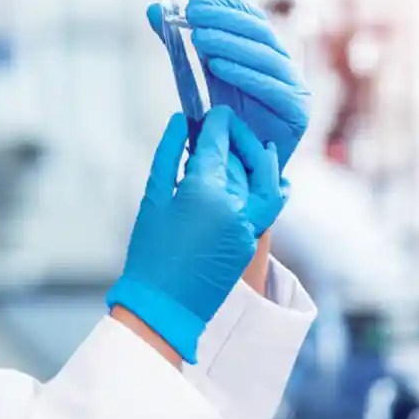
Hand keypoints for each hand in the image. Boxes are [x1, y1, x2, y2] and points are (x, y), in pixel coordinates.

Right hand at [108, 106, 282, 362]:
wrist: (164, 305)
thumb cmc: (149, 252)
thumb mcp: (153, 198)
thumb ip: (168, 155)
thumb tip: (181, 122)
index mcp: (205, 189)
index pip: (218, 141)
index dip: (217, 122)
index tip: (215, 113)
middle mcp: (235, 204)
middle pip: (247, 156)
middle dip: (240, 136)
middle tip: (228, 125)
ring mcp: (248, 224)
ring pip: (268, 181)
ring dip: (264, 161)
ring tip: (259, 148)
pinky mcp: (252, 242)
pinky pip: (269, 205)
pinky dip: (269, 186)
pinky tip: (262, 178)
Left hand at [147, 0, 310, 171]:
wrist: (239, 174)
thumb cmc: (221, 125)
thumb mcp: (197, 77)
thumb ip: (179, 45)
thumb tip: (154, 10)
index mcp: (262, 54)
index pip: (250, 17)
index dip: (225, 3)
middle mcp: (282, 66)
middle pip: (258, 32)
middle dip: (224, 19)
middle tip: (192, 13)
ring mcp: (294, 88)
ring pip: (265, 56)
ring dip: (230, 43)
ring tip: (199, 38)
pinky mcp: (297, 113)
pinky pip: (273, 88)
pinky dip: (245, 74)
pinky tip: (218, 67)